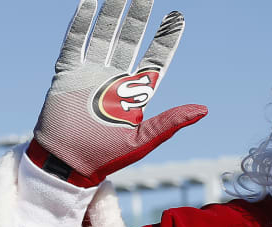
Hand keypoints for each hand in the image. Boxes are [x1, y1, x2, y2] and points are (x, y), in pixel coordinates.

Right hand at [29, 0, 207, 185]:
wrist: (67, 165)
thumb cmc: (105, 158)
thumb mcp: (143, 141)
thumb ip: (170, 122)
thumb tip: (204, 109)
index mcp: (134, 93)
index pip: (155, 59)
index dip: (166, 39)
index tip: (177, 17)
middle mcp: (114, 79)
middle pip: (130, 40)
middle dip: (138, 17)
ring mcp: (90, 74)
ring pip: (104, 36)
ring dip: (112, 14)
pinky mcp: (67, 75)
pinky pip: (74, 43)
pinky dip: (81, 23)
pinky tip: (88, 3)